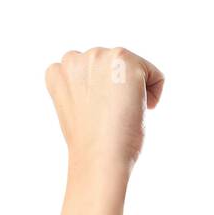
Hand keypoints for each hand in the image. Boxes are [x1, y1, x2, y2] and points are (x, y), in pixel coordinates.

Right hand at [44, 47, 164, 178]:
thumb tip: (103, 88)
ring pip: (132, 69)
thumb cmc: (93, 147)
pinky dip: (155, 94)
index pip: (92, 76)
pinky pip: (155, 75)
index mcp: (58, 72)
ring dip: (135, 91)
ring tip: (122, 114)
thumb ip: (83, 90)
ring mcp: (97, 55)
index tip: (99, 118)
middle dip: (119, 91)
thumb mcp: (79, 112)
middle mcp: (74, 57)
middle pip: (113, 68)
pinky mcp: (123, 60)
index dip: (103, 100)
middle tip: (110, 118)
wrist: (99, 159)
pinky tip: (139, 110)